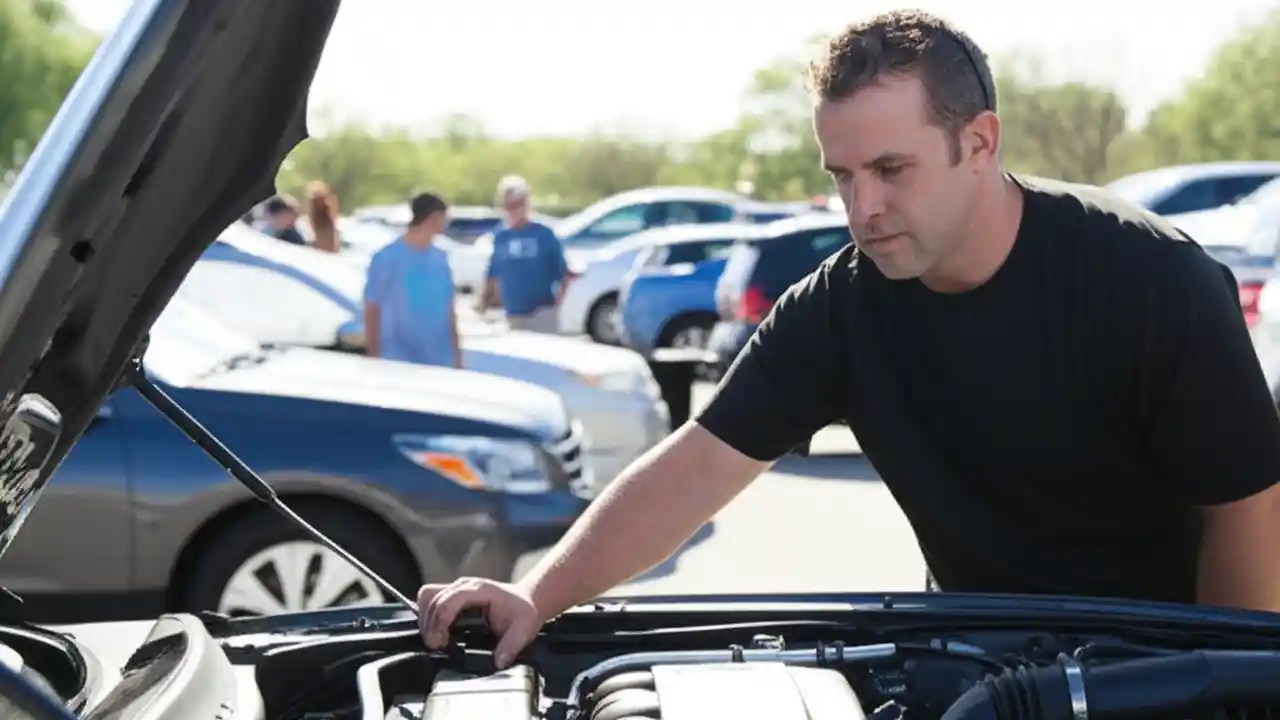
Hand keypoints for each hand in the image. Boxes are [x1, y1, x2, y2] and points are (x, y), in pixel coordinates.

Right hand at [417, 578, 542, 667]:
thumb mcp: (524, 629)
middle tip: (437, 646)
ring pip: (427, 596)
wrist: (526, 600)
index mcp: (480, 590)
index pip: (450, 599)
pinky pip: (430, 600)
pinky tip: (437, 633)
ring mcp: (457, 589)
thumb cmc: (523, 612)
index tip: (440, 642)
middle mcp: (465, 585)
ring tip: (436, 640)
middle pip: (433, 598)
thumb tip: (498, 662)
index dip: (440, 620)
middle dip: (430, 624)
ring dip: (426, 620)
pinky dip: (427, 617)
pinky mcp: (452, 596)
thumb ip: (511, 646)